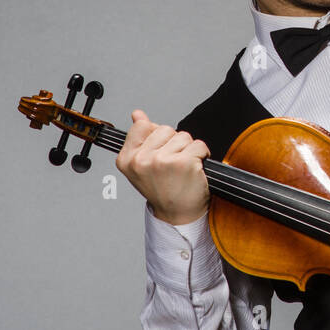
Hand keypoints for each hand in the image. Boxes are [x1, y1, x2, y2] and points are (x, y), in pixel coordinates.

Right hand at [116, 109, 209, 224]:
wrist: (177, 214)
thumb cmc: (162, 189)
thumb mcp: (143, 165)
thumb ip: (140, 137)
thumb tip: (137, 114)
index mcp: (127, 159)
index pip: (142, 126)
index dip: (155, 136)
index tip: (158, 152)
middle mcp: (142, 160)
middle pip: (165, 129)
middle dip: (173, 143)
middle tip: (172, 166)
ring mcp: (162, 161)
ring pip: (183, 136)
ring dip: (188, 150)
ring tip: (182, 169)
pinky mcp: (184, 163)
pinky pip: (199, 145)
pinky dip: (202, 155)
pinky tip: (194, 170)